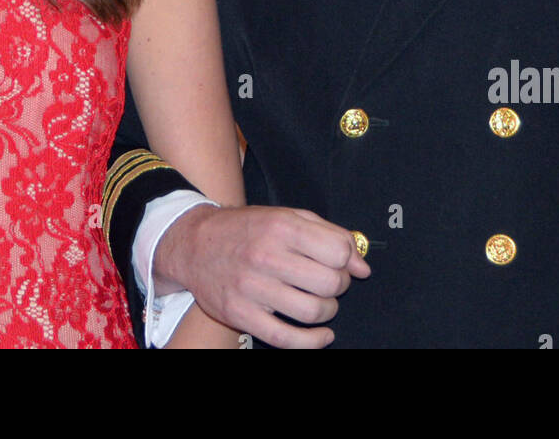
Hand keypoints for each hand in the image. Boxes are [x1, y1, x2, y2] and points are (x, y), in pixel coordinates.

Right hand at [153, 203, 370, 347]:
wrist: (195, 245)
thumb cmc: (246, 230)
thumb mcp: (286, 217)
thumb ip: (329, 235)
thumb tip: (363, 266)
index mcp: (281, 227)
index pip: (337, 251)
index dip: (348, 260)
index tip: (342, 263)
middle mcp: (266, 256)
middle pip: (329, 282)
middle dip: (340, 286)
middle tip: (331, 283)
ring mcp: (252, 288)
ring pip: (312, 311)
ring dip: (328, 311)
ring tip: (323, 304)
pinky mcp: (241, 315)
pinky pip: (287, 338)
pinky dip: (313, 341)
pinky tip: (322, 335)